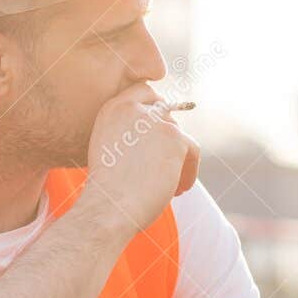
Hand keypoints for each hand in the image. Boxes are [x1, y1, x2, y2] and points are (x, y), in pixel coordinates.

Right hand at [83, 84, 201, 234]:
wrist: (109, 207)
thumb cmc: (105, 189)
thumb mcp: (108, 149)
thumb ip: (128, 132)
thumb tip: (156, 135)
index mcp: (112, 109)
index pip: (143, 90)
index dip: (154, 105)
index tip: (157, 128)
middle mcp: (133, 108)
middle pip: (165, 113)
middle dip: (168, 140)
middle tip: (163, 166)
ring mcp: (156, 121)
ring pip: (179, 135)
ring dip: (177, 159)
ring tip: (170, 185)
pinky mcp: (175, 138)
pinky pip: (192, 150)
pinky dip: (189, 172)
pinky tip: (177, 190)